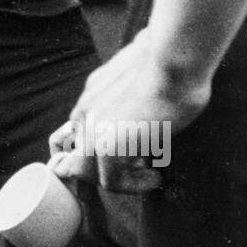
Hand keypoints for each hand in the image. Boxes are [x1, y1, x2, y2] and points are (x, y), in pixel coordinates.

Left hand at [48, 26, 210, 193]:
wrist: (174, 61)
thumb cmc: (171, 63)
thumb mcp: (143, 75)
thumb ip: (132, 92)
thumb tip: (143, 100)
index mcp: (91, 96)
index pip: (72, 137)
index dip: (91, 155)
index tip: (126, 158)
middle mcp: (86, 112)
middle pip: (77, 158)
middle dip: (104, 171)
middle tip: (140, 169)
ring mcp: (93, 129)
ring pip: (89, 173)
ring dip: (120, 180)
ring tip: (150, 174)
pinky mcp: (108, 145)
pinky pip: (111, 181)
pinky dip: (135, 185)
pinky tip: (156, 176)